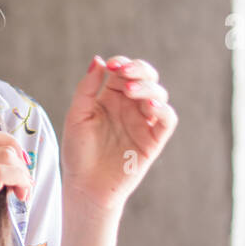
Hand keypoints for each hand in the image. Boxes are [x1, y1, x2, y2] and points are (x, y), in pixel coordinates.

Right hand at [0, 128, 32, 245]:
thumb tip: (11, 177)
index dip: (10, 145)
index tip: (20, 164)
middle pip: (0, 144)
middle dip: (20, 162)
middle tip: (24, 186)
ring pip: (5, 156)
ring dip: (22, 173)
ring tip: (22, 194)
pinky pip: (3, 173)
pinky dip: (19, 180)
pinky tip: (21, 195)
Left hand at [60, 55, 177, 213]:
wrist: (85, 185)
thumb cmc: (78, 151)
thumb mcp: (77, 116)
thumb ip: (87, 88)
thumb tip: (99, 60)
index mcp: (111, 97)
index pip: (123, 71)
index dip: (121, 64)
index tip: (111, 66)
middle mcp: (130, 107)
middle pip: (146, 77)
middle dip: (138, 69)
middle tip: (124, 72)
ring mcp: (144, 122)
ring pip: (158, 94)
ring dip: (147, 87)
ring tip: (130, 91)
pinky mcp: (153, 140)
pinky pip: (167, 120)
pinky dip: (163, 109)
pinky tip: (150, 106)